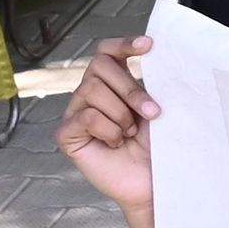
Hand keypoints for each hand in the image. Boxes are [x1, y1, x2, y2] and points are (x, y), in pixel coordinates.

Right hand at [57, 36, 161, 227]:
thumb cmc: (161, 147)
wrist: (157, 182)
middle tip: (152, 113)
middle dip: (130, 88)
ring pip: (92, 90)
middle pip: (99, 66)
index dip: (123, 44)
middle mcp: (91, 95)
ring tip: (131, 134)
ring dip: (121, 114)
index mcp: (114, 84)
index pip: (107, 52)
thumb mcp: (161, 107)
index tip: (148, 46)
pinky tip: (116, 143)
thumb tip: (158, 52)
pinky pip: (85, 116)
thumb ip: (152, 82)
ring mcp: (76, 113)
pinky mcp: (67, 135)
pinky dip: (108, 129)